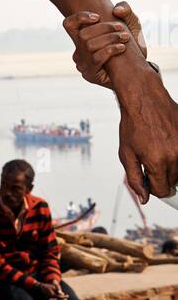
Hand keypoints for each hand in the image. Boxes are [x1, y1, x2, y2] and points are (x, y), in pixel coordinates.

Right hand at [35, 281, 66, 299]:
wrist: (38, 288)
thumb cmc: (46, 286)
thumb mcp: (52, 286)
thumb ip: (58, 290)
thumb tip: (63, 293)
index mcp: (51, 295)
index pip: (59, 297)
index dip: (64, 297)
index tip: (67, 296)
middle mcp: (49, 299)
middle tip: (66, 299)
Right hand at [63, 2, 146, 87]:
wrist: (138, 70)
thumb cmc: (132, 44)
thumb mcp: (131, 22)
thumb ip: (125, 9)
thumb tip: (116, 10)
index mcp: (82, 39)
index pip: (69, 25)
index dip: (79, 18)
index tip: (97, 16)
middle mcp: (79, 52)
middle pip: (83, 34)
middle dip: (104, 28)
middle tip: (121, 27)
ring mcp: (81, 64)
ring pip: (89, 45)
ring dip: (110, 38)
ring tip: (125, 37)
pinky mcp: (89, 75)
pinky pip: (96, 58)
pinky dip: (110, 50)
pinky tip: (122, 48)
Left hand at [118, 84, 177, 200]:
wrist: (145, 100)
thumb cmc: (134, 125)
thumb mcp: (126, 154)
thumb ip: (135, 179)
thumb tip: (144, 198)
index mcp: (157, 161)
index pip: (162, 191)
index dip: (153, 189)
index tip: (148, 181)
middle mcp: (175, 155)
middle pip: (173, 182)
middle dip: (161, 178)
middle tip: (150, 163)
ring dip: (170, 167)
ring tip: (158, 152)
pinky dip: (176, 154)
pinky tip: (166, 144)